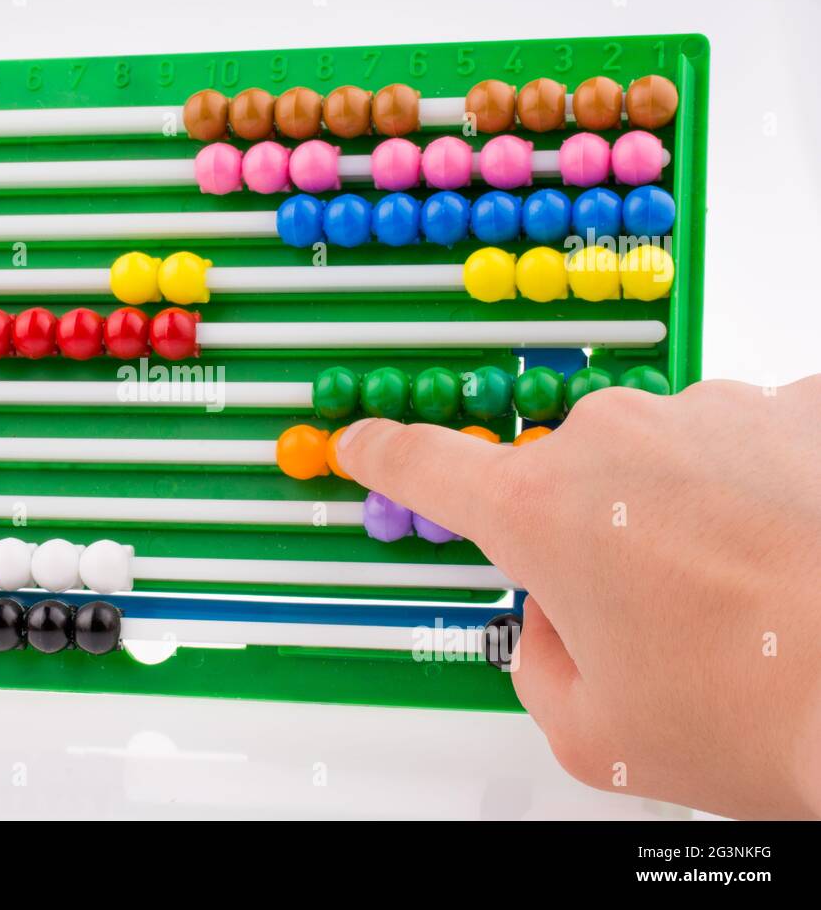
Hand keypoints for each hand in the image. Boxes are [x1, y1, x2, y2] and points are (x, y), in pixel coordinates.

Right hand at [337, 378, 820, 817]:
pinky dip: (761, 488)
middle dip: (591, 538)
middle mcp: (613, 441)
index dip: (384, 455)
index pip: (425, 466)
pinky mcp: (796, 406)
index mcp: (540, 513)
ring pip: (660, 459)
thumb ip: (536, 661)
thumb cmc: (767, 709)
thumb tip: (555, 617)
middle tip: (657, 616)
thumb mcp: (596, 733)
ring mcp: (709, 413)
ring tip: (744, 596)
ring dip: (682, 513)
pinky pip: (747, 441)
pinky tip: (793, 551)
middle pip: (563, 481)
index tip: (363, 441)